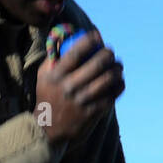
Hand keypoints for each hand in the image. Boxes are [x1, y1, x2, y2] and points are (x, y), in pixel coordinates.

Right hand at [35, 29, 124, 146]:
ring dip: (117, 70)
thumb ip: (54, 55)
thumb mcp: (44, 75)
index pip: (76, 52)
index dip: (90, 40)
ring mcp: (81, 102)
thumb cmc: (47, 95)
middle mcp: (69, 88)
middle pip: (96, 64)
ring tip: (118, 66)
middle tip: (110, 53)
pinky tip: (119, 82)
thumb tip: (69, 34)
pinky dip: (118, 86)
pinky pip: (111, 96)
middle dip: (108, 54)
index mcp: (56, 75)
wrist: (47, 129)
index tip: (97, 37)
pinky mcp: (91, 114)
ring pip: (107, 80)